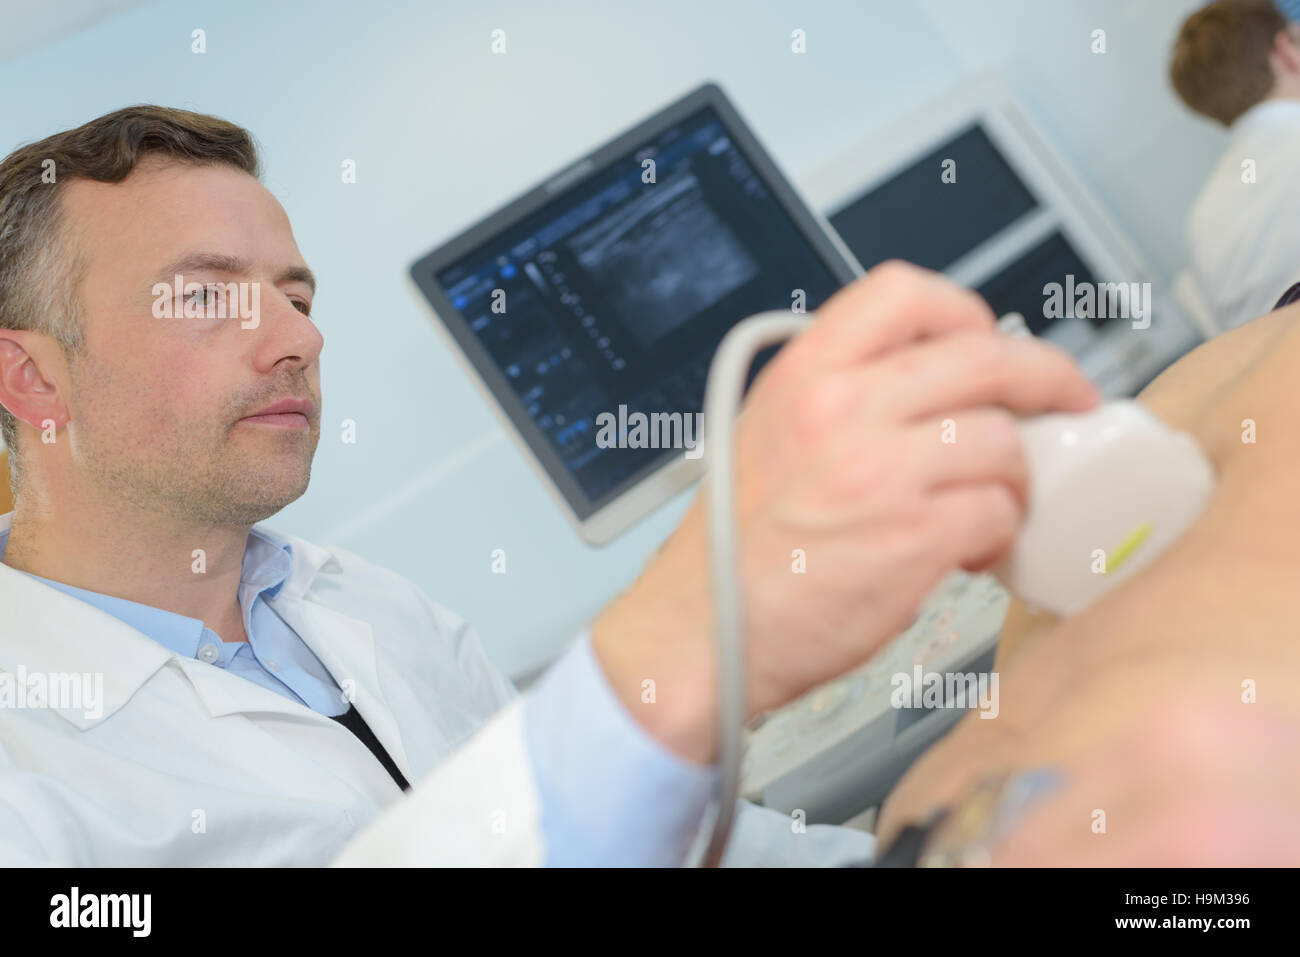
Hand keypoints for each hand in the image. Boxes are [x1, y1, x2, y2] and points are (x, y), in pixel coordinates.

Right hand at [592, 261, 1099, 762]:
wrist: (703, 631)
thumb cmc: (732, 549)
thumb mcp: (765, 433)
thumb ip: (836, 395)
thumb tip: (925, 383)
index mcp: (804, 374)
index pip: (906, 293)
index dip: (966, 310)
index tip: (990, 337)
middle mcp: (841, 407)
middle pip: (985, 356)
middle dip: (1046, 378)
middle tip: (1065, 401)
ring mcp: (879, 469)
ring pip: (1003, 439)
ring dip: (1017, 476)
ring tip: (993, 504)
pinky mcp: (913, 537)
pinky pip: (998, 511)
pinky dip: (1000, 533)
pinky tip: (972, 549)